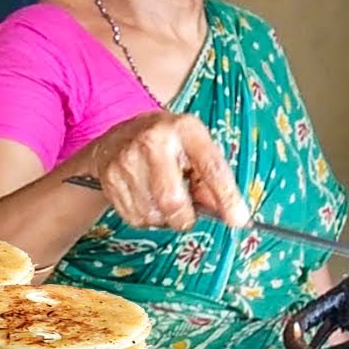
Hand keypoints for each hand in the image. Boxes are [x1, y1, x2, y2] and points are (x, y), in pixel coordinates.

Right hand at [88, 112, 250, 229]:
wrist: (119, 137)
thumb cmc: (169, 146)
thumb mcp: (195, 149)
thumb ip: (212, 180)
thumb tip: (232, 216)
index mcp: (184, 129)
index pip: (211, 167)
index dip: (226, 196)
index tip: (239, 220)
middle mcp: (153, 141)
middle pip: (172, 201)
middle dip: (185, 218)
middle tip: (188, 215)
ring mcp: (127, 159)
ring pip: (153, 215)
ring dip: (165, 218)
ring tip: (164, 198)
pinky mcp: (110, 178)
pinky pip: (135, 219)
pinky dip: (147, 218)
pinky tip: (147, 199)